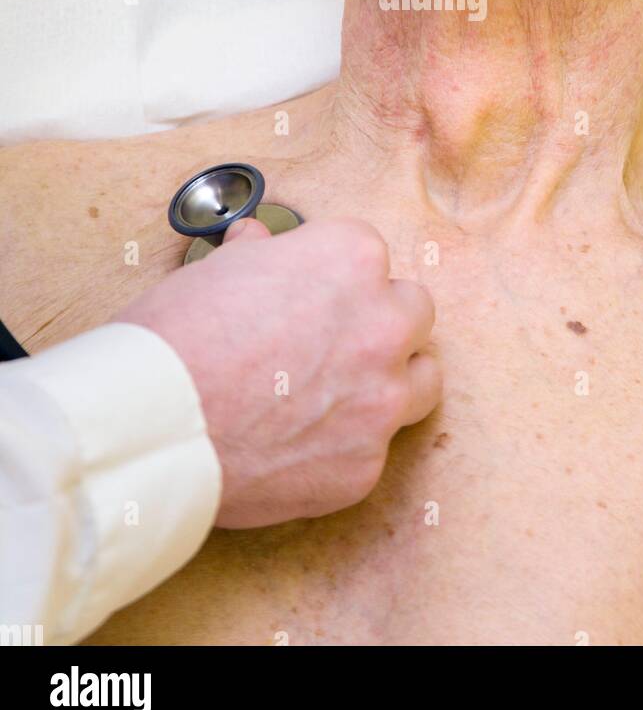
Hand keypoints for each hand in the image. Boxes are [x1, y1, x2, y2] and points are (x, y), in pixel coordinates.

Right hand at [113, 216, 441, 527]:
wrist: (152, 425)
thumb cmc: (174, 339)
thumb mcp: (215, 271)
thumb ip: (258, 257)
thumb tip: (258, 244)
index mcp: (351, 260)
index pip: (372, 256)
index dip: (338, 278)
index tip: (315, 295)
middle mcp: (382, 325)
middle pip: (414, 312)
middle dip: (380, 322)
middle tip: (336, 340)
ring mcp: (381, 401)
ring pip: (423, 379)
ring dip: (393, 380)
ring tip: (346, 391)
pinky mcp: (365, 466)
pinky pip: (376, 448)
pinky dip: (347, 446)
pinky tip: (305, 444)